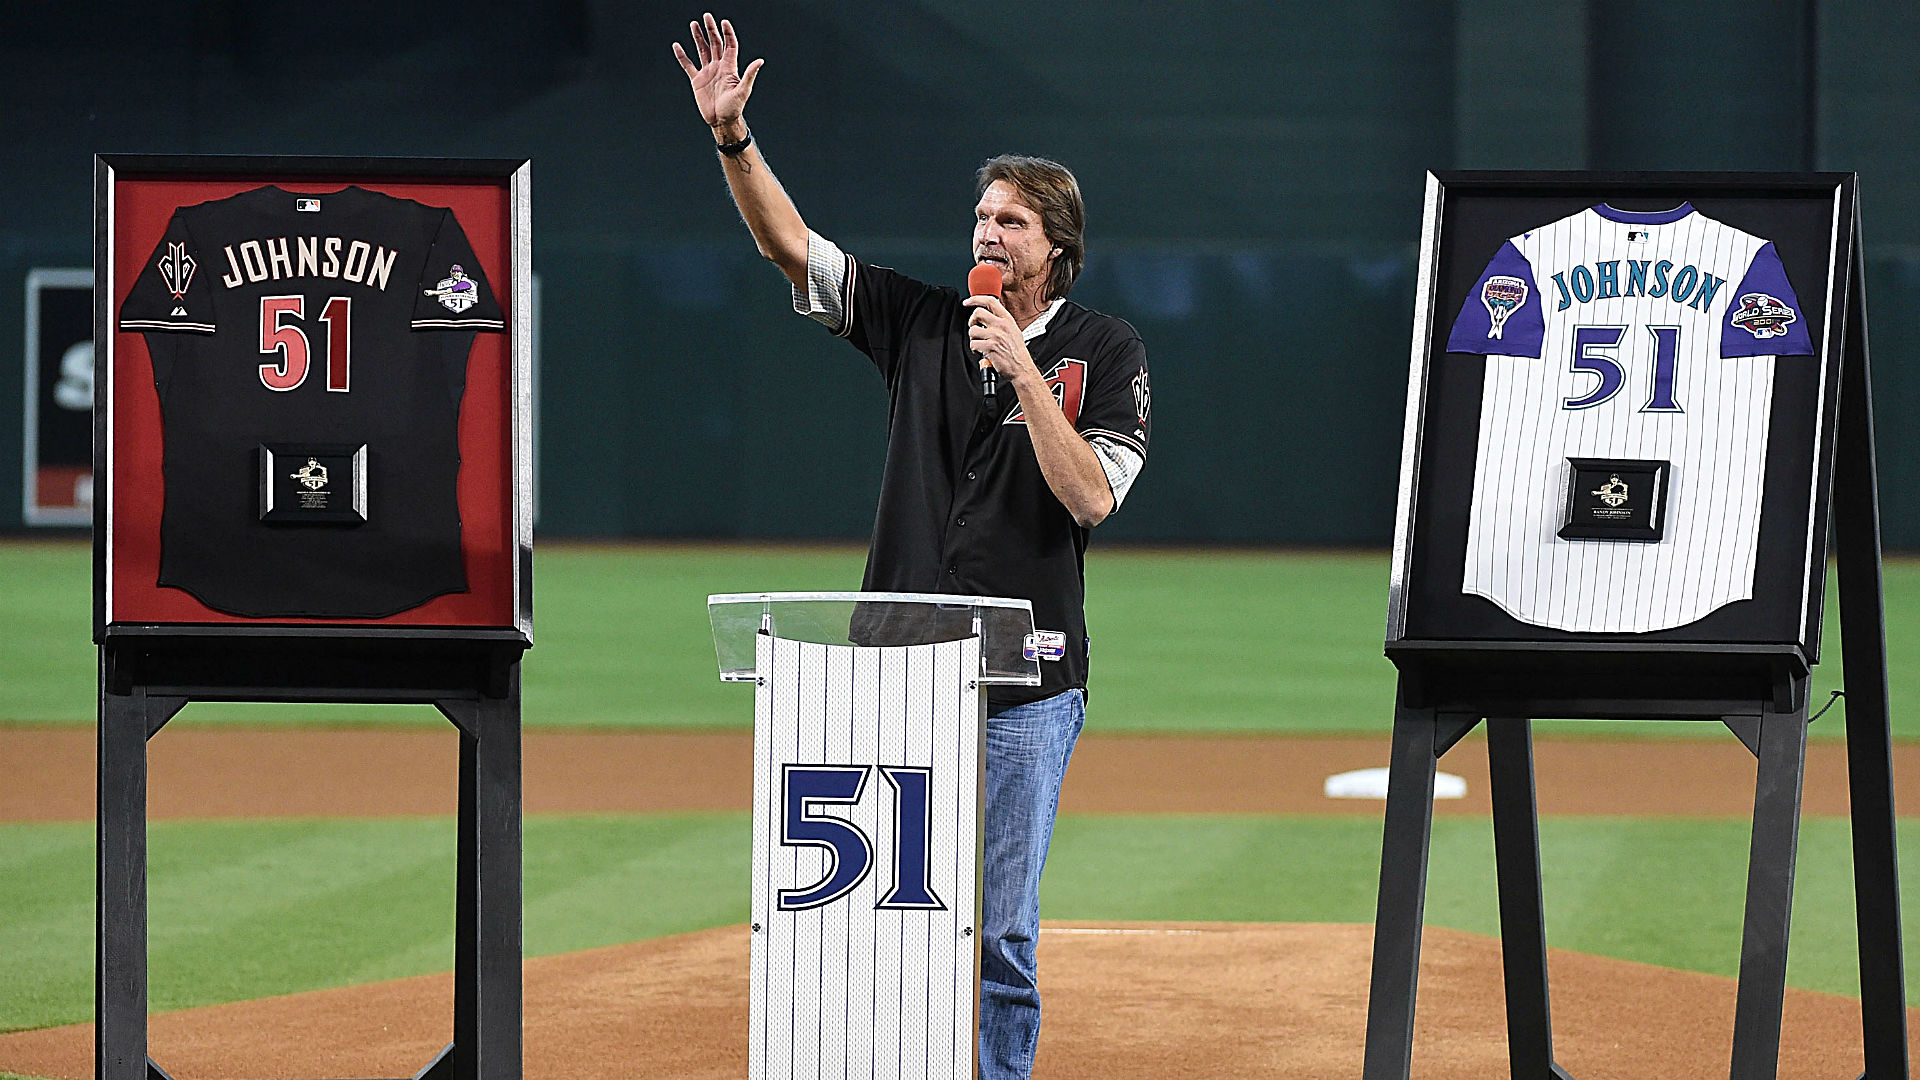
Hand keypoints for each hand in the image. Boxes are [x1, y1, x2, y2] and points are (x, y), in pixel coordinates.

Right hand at [672, 13, 762, 133]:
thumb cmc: (734, 108)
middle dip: (711, 30)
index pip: (729, 45)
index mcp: (729, 68)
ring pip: (702, 50)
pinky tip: (677, 46)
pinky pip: (688, 65)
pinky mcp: (697, 80)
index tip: (724, 22)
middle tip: (707, 16)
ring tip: (694, 24)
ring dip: (698, 37)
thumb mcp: (743, 91)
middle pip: (715, 44)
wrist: (722, 121)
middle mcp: (718, 67)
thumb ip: (750, 74)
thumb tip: (760, 61)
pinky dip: (682, 56)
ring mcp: (707, 72)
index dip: (727, 33)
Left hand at [963, 295, 1036, 382]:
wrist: (1022, 369)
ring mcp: (995, 336)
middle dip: (972, 322)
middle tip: (975, 328)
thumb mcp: (1013, 331)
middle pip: (978, 313)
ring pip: (973, 331)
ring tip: (981, 344)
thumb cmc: (1017, 353)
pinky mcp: (989, 347)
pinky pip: (973, 344)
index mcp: (1007, 320)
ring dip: (974, 339)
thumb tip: (987, 318)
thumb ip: (1002, 323)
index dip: (975, 299)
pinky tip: (982, 352)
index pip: (990, 301)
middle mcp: (1001, 326)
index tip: (967, 302)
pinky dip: (974, 349)